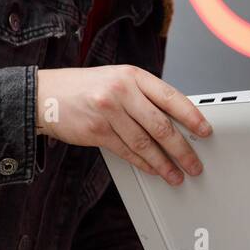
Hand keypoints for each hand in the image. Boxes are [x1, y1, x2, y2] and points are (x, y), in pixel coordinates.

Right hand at [35, 65, 210, 184]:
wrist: (44, 94)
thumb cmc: (84, 88)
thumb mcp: (117, 80)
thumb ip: (143, 96)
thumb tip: (174, 121)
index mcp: (133, 75)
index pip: (171, 97)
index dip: (192, 117)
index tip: (206, 130)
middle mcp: (122, 91)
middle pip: (162, 126)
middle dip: (183, 149)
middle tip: (194, 163)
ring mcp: (109, 112)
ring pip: (146, 143)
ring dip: (164, 163)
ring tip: (176, 174)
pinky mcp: (97, 132)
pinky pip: (127, 152)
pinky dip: (143, 164)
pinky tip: (154, 170)